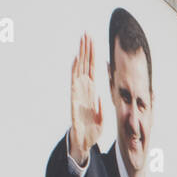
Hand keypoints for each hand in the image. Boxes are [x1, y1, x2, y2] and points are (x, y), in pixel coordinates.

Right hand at [69, 33, 102, 165]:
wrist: (83, 142)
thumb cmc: (92, 131)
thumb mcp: (101, 118)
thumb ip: (102, 108)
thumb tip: (102, 98)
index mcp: (91, 92)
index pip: (93, 71)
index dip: (94, 57)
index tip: (94, 43)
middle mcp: (84, 90)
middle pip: (85, 65)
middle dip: (86, 50)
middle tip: (87, 33)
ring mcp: (78, 92)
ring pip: (80, 69)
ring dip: (81, 55)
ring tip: (82, 40)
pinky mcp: (74, 97)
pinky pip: (74, 81)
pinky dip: (75, 69)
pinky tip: (77, 58)